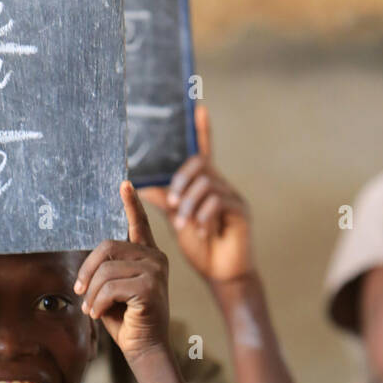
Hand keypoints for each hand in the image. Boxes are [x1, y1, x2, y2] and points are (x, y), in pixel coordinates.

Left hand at [73, 182, 169, 364]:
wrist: (144, 349)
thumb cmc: (126, 320)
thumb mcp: (112, 290)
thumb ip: (106, 269)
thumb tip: (89, 259)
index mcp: (147, 256)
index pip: (139, 224)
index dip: (131, 204)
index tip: (124, 183)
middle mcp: (155, 258)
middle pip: (108, 247)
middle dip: (87, 271)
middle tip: (80, 293)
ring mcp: (156, 271)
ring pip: (106, 270)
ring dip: (91, 293)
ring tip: (92, 309)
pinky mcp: (151, 287)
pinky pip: (110, 286)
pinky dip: (98, 302)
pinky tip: (99, 314)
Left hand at [140, 106, 254, 287]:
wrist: (223, 275)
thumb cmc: (202, 248)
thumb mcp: (178, 221)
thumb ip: (165, 202)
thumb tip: (141, 185)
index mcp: (206, 186)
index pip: (204, 151)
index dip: (202, 130)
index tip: (198, 108)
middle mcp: (221, 186)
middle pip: (200, 165)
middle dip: (181, 182)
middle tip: (172, 203)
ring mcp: (233, 197)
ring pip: (206, 185)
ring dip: (189, 204)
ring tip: (184, 225)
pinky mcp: (240, 212)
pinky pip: (218, 202)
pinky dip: (204, 216)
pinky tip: (200, 231)